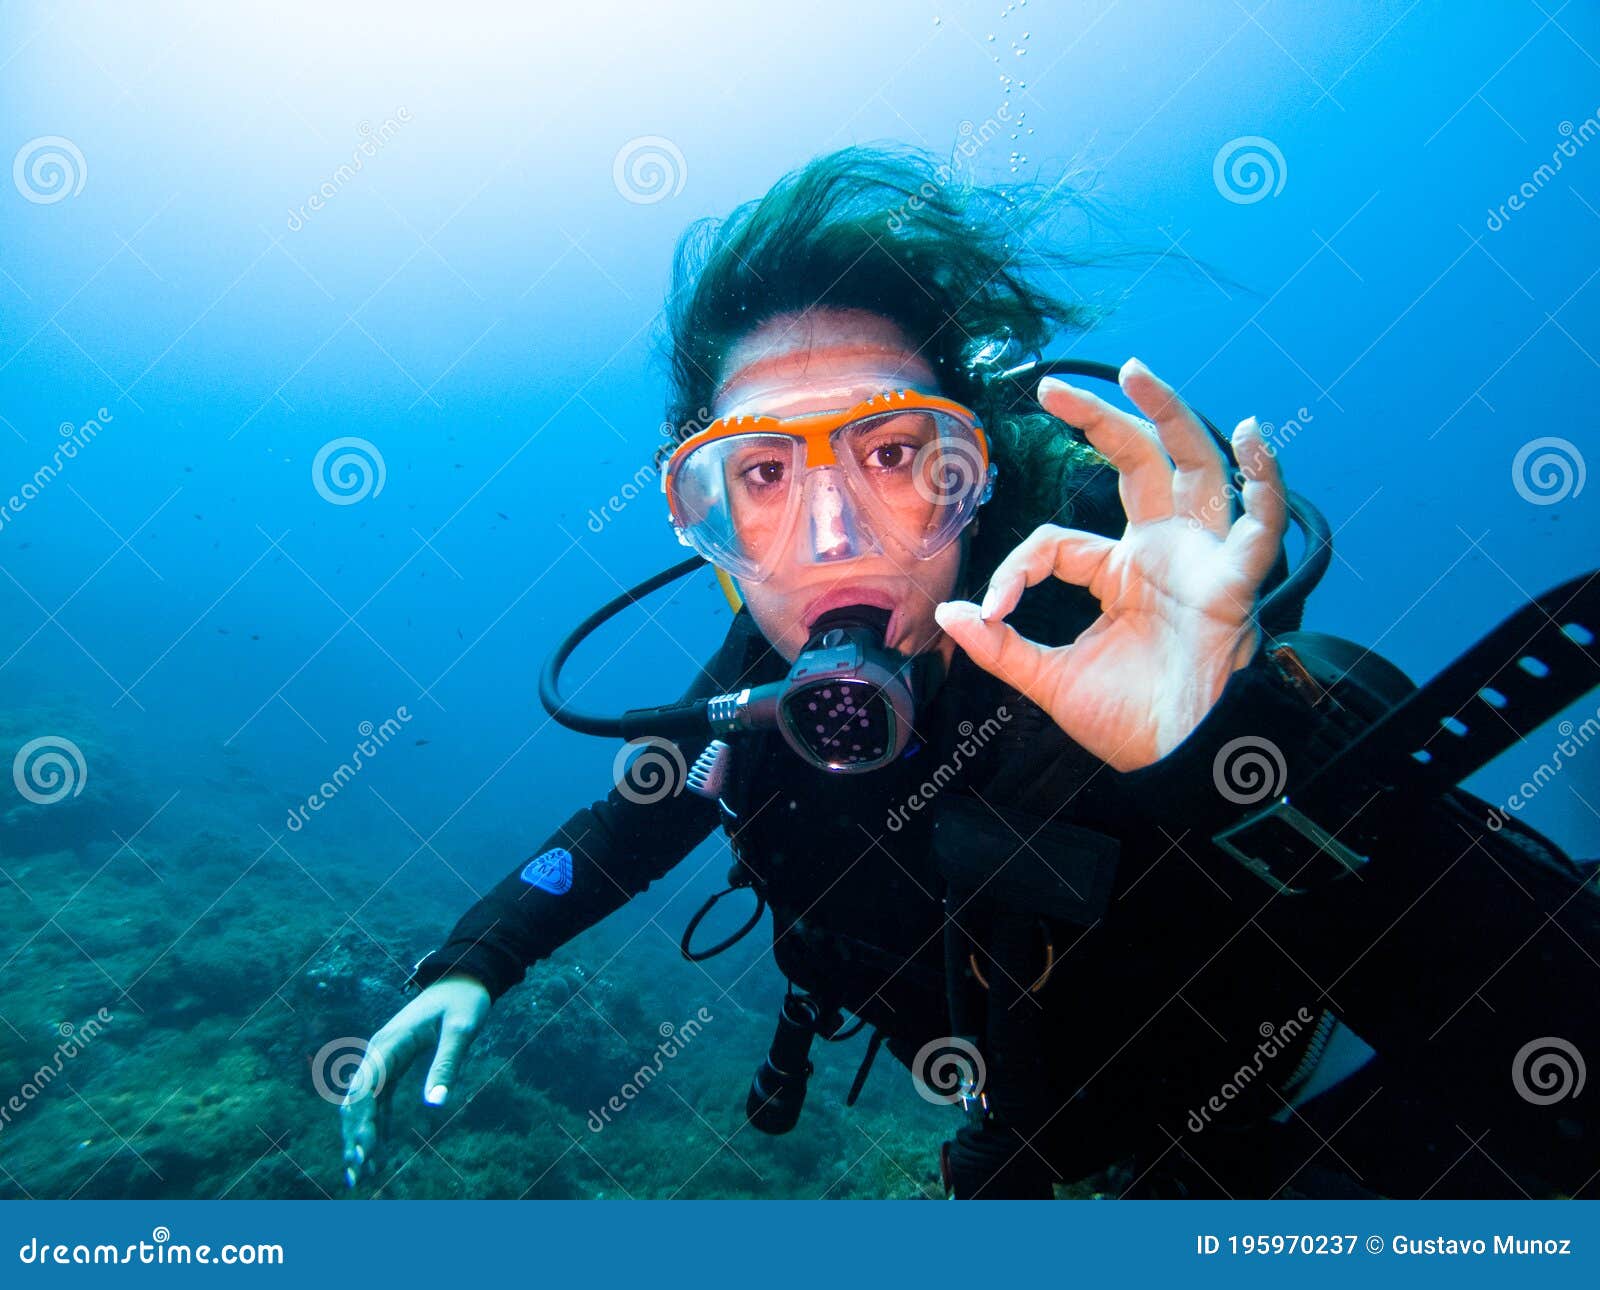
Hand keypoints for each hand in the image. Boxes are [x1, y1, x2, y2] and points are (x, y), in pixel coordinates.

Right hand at [338, 974, 489, 1187]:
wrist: (465, 977)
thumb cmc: (464, 1000)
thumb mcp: (461, 1030)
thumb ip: (447, 1064)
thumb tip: (435, 1104)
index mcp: (389, 1043)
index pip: (365, 1090)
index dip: (360, 1124)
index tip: (363, 1155)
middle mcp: (379, 1051)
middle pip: (355, 1101)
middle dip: (352, 1139)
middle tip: (357, 1177)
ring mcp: (383, 1057)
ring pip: (363, 1104)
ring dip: (361, 1137)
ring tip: (363, 1174)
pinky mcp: (393, 1063)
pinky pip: (378, 1099)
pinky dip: (376, 1124)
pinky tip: (378, 1150)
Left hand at [934, 357, 1287, 771]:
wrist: (1167, 762)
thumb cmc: (1121, 721)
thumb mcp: (1045, 678)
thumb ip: (998, 645)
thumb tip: (947, 615)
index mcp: (1118, 572)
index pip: (1059, 540)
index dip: (1020, 565)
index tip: (992, 606)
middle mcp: (1162, 552)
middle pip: (1138, 464)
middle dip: (1100, 419)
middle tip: (1051, 388)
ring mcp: (1200, 561)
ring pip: (1195, 469)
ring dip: (1171, 417)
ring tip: (1135, 374)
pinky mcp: (1233, 584)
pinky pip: (1261, 526)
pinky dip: (1265, 483)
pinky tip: (1253, 438)